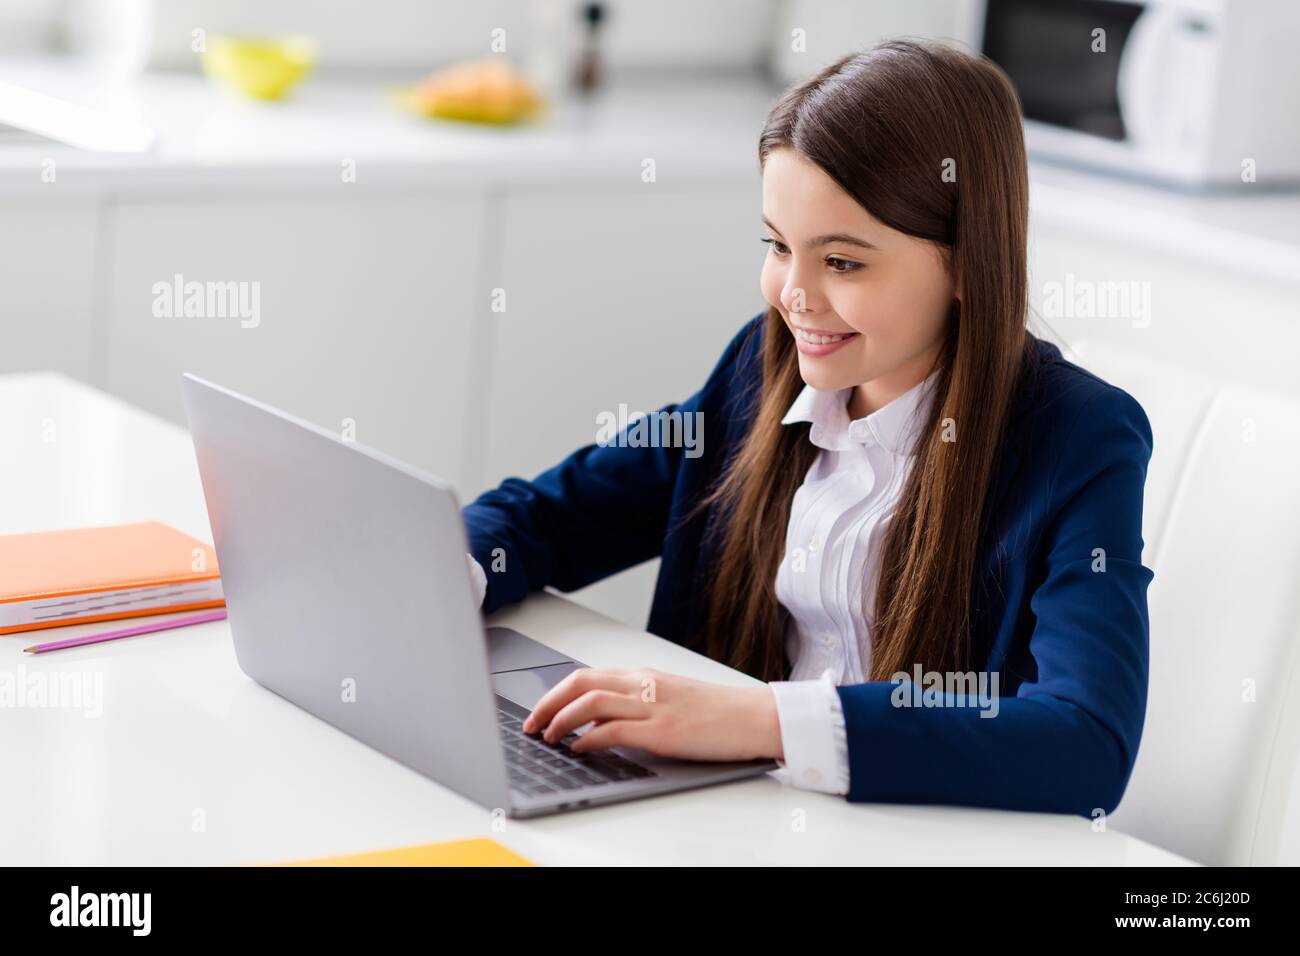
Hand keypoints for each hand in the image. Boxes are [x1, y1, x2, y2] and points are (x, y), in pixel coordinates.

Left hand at [521, 666, 783, 762]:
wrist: (756, 716)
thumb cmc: (717, 712)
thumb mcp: (671, 698)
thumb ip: (636, 704)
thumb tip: (597, 723)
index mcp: (644, 675)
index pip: (588, 676)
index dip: (556, 693)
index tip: (539, 711)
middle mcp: (644, 684)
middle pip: (580, 683)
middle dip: (547, 703)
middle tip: (530, 724)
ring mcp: (654, 706)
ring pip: (590, 702)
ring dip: (560, 720)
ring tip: (547, 737)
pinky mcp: (664, 731)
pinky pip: (614, 730)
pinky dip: (588, 739)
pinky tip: (579, 749)